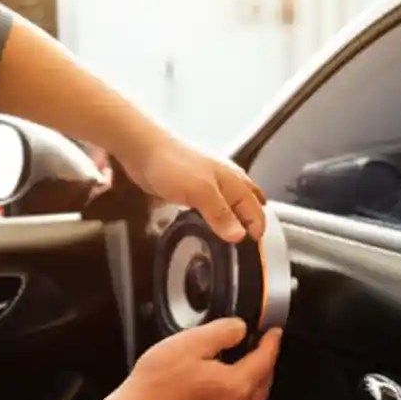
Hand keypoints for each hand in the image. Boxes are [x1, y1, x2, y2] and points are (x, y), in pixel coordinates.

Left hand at [118, 135, 266, 242]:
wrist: (143, 150)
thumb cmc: (174, 166)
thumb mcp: (201, 192)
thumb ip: (221, 214)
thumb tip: (240, 236)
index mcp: (234, 181)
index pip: (255, 210)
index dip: (257, 229)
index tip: (255, 249)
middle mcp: (227, 181)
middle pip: (249, 203)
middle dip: (253, 221)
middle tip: (250, 244)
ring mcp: (210, 183)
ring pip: (232, 203)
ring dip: (236, 218)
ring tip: (234, 238)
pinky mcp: (193, 187)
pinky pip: (213, 204)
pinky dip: (217, 215)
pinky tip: (210, 224)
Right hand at [121, 319, 282, 399]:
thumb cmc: (160, 382)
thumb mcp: (192, 342)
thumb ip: (223, 331)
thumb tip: (240, 328)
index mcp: (237, 384)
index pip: (266, 359)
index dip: (272, 342)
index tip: (274, 332)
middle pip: (265, 381)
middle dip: (267, 360)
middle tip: (263, 344)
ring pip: (254, 396)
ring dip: (257, 377)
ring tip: (249, 360)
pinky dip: (243, 391)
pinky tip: (229, 382)